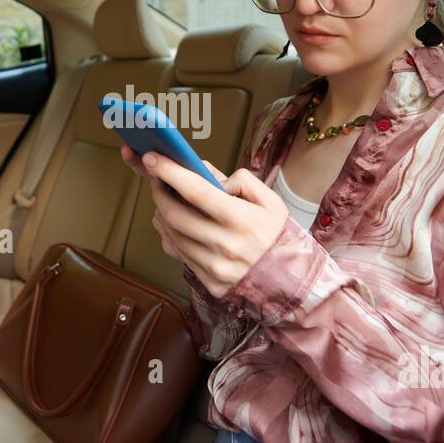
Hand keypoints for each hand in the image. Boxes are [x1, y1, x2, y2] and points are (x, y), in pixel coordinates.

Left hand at [119, 144, 289, 297]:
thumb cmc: (277, 234)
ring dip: (161, 215)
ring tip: (164, 202)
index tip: (152, 159)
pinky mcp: (210, 283)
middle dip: (158, 194)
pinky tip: (173, 226)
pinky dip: (171, 237)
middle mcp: (226, 245)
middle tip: (156, 180)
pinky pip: (180, 256)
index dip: (170, 173)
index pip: (197, 192)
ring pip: (173, 236)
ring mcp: (216, 268)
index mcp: (242, 220)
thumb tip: (209, 175)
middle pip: (175, 215)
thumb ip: (242, 181)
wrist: (291, 280)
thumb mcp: (270, 201)